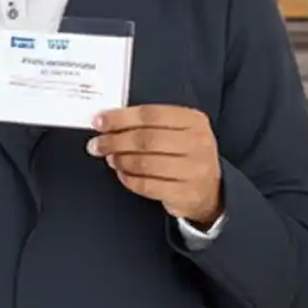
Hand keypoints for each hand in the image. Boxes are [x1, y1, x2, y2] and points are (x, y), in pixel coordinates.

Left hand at [89, 105, 222, 227]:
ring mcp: (194, 170)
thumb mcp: (175, 131)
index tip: (99, 121)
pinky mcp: (185, 193)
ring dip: (120, 160)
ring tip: (110, 158)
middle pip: (146, 139)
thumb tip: (107, 122)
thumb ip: (146, 124)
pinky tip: (122, 173)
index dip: (120, 118)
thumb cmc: (183, 154)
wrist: (210, 190)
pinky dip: (128, 179)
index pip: (151, 114)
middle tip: (97, 144)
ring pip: (145, 163)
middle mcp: (198, 143)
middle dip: (115, 141)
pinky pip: (147, 185)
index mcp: (193, 120)